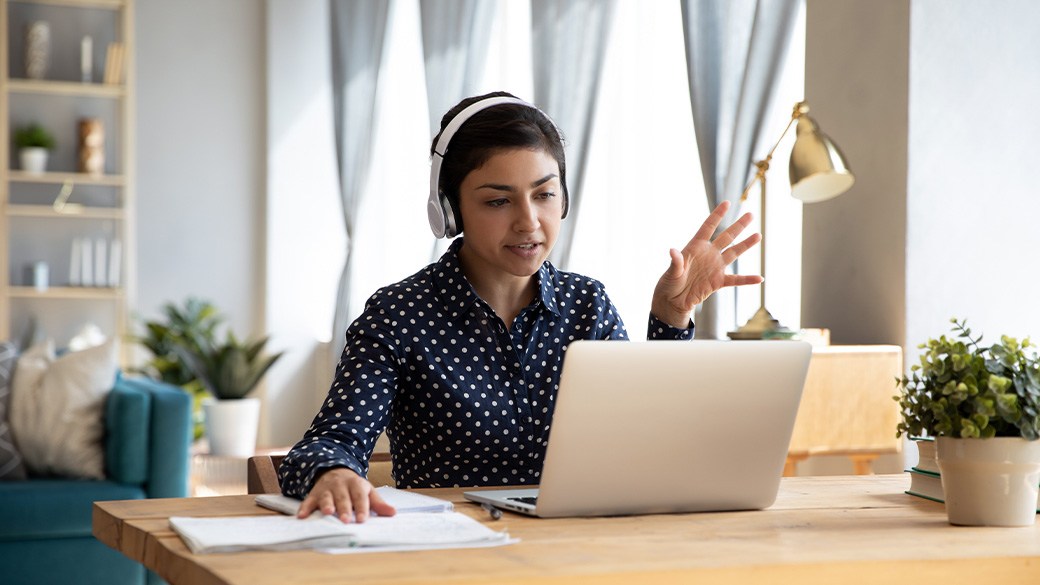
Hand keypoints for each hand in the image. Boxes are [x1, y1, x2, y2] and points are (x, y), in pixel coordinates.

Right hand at [297, 467, 395, 522]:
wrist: (334, 470)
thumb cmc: (354, 487)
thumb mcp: (368, 491)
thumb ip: (378, 503)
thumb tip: (393, 513)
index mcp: (356, 484)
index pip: (360, 496)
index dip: (362, 507)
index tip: (363, 519)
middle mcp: (340, 485)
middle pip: (343, 497)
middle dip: (344, 508)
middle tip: (346, 520)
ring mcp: (326, 488)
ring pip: (326, 497)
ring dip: (326, 505)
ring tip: (328, 513)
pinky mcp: (314, 493)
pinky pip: (308, 500)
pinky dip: (304, 508)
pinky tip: (302, 516)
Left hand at [651, 200, 762, 327]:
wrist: (673, 300)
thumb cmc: (669, 283)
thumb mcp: (671, 272)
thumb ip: (676, 262)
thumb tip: (672, 252)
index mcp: (695, 247)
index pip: (708, 227)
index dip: (717, 215)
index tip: (727, 203)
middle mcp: (708, 254)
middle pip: (726, 237)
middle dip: (738, 226)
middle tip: (750, 215)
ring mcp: (715, 267)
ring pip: (734, 253)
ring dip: (746, 245)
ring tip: (758, 236)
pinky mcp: (718, 282)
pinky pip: (736, 280)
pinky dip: (747, 280)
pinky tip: (760, 279)